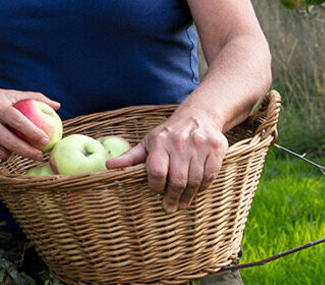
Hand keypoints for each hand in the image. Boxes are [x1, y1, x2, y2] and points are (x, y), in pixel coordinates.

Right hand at [0, 88, 59, 192]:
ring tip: (17, 151)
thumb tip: (58, 105)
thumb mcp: (9, 93)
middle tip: (41, 156)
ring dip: (10, 156)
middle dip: (27, 151)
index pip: (18, 121)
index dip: (32, 131)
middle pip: (10, 141)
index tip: (45, 140)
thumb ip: (34, 97)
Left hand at [106, 111, 226, 211]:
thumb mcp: (147, 143)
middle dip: (173, 197)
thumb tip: (109, 167)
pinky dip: (202, 187)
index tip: (156, 192)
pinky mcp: (216, 148)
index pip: (156, 171)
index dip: (156, 186)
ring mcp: (199, 145)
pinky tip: (196, 191)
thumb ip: (130, 157)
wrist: (198, 117)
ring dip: (188, 196)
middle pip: (177, 179)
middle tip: (170, 207)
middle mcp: (179, 142)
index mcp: (159, 142)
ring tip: (182, 203)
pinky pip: (210, 176)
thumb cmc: (168, 135)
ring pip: (194, 180)